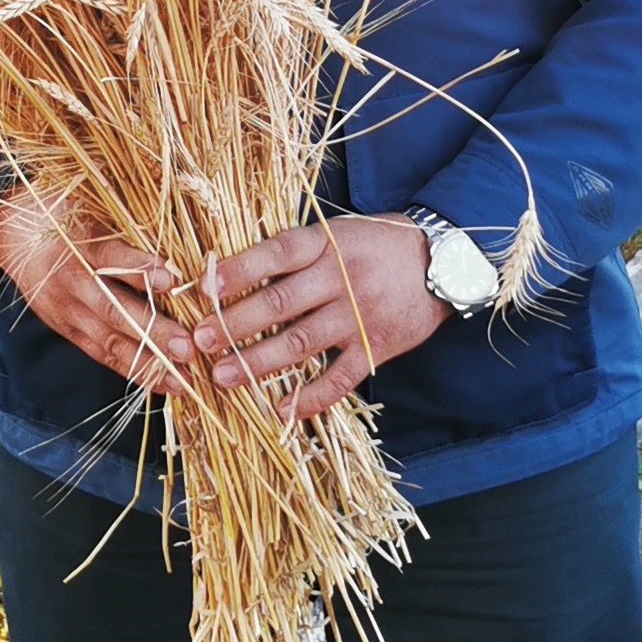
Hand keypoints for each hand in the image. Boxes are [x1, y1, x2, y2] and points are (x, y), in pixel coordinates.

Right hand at [0, 190, 196, 387]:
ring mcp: (67, 312)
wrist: (14, 237)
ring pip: (108, 342)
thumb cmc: (65, 215)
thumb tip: (176, 247)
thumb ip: (126, 228)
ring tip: (181, 380)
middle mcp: (71, 283)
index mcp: (78, 245)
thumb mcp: (90, 208)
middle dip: (152, 332)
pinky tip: (162, 383)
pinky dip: (133, 370)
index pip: (111, 257)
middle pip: (113, 311)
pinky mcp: (67, 330)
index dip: (140, 268)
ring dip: (147, 363)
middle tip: (187, 347)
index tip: (172, 279)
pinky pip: (102, 354)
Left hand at [190, 215, 443, 423]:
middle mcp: (341, 278)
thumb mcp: (337, 232)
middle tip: (198, 341)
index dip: (239, 270)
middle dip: (235, 323)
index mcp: (327, 243)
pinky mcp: (376, 348)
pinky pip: (338, 378)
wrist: (443, 262)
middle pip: (280, 302)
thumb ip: (294, 251)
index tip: (204, 288)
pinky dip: (309, 397)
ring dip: (258, 362)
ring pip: (301, 342)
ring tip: (223, 375)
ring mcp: (359, 316)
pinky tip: (280, 409)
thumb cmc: (377, 244)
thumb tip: (231, 272)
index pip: (277, 253)